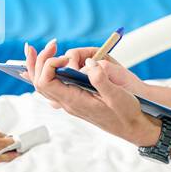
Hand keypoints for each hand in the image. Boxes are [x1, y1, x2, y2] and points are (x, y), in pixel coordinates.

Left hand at [24, 38, 159, 145]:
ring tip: (48, 48)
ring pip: (43, 85)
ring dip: (41, 65)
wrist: (132, 127)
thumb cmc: (126, 113)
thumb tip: (88, 63)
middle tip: (52, 44)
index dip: (49, 64)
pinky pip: (52, 88)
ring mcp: (69, 103)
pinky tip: (49, 66)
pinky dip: (47, 74)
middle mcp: (67, 103)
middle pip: (38, 82)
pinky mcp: (75, 100)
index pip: (46, 82)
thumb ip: (102, 79)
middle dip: (39, 60)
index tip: (65, 58)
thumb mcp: (118, 96)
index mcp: (74, 101)